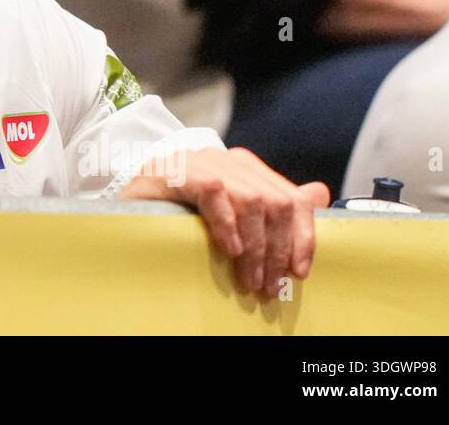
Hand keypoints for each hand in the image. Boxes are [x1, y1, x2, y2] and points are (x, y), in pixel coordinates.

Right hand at [120, 147, 329, 299]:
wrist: (128, 187)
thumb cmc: (178, 202)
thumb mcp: (229, 203)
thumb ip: (272, 200)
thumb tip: (320, 193)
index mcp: (248, 168)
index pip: (292, 200)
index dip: (302, 237)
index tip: (297, 273)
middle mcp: (232, 161)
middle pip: (277, 203)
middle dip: (278, 250)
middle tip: (268, 286)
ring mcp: (207, 162)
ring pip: (253, 202)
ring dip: (255, 247)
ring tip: (247, 278)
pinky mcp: (183, 171)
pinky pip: (215, 194)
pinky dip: (227, 224)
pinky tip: (228, 250)